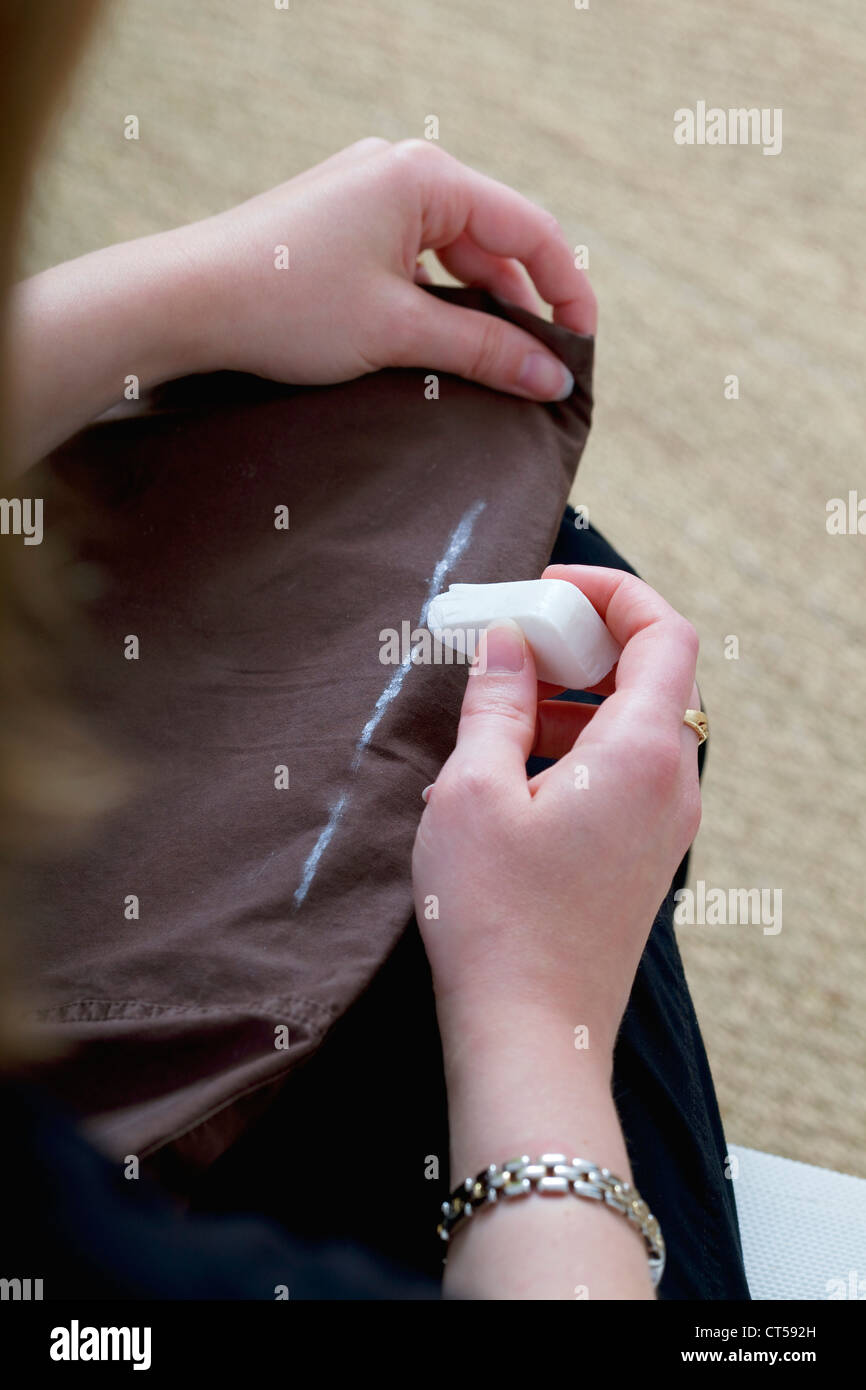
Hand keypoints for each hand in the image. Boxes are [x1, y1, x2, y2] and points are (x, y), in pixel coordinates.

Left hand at [9, 138, 594, 466]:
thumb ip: (483, 349)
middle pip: (493, 238)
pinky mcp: (344, 223)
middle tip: (541, 367)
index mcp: (425, 177)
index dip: (566, 290)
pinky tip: (440, 343)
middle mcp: (401, 170)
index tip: (581, 346)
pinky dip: (435, 300)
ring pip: (452, 253)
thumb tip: (550, 375)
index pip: (529, 228)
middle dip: (521, 303)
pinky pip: (413, 258)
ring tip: (496, 365)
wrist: (184, 302)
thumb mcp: (398, 332)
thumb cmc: (286, 304)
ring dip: (477, 307)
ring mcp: (368, 193)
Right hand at [412, 564, 701, 1063]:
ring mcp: (664, 826)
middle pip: (653, 675)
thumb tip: (509, 642)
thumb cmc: (495, 915)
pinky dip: (577, 747)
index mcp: (642, 754)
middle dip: (585, 643)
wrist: (530, 1033)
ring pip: (636, 725)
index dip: (612, 593)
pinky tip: (506, 773)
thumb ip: (495, 702)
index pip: (664, 632)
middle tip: (514, 642)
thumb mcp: (473, 790)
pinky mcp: (644, 857)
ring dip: (575, 697)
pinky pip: (624, 772)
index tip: (548, 588)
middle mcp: (672, 785)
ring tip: (497, 709)